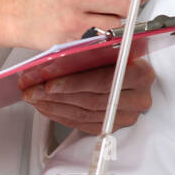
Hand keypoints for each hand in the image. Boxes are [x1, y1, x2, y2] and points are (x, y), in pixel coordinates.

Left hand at [19, 58, 154, 133]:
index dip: (75, 82)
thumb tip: (57, 59)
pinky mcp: (112, 126)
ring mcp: (126, 115)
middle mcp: (138, 98)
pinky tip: (45, 105)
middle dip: (56, 94)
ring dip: (53, 105)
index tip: (50, 81)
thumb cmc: (118, 56)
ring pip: (84, 114)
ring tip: (33, 95)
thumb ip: (92, 54)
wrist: (130, 71)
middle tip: (33, 88)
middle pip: (92, 100)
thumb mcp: (110, 48)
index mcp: (141, 74)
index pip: (105, 81)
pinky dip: (59, 114)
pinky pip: (81, 124)